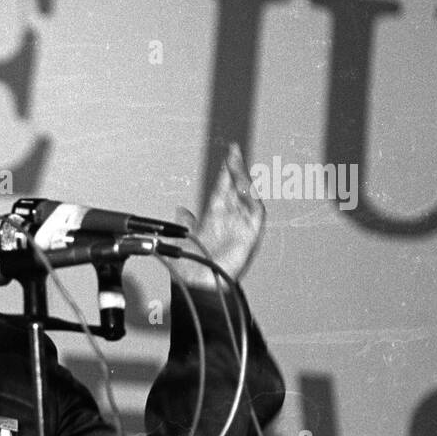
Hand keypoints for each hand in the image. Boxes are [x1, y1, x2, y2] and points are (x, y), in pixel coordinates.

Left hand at [171, 142, 265, 290]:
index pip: (222, 190)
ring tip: (237, 162)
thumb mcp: (183, 239)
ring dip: (242, 179)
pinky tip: (245, 185)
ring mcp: (241, 226)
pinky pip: (255, 212)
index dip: (225, 174)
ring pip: (246, 196)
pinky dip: (252, 198)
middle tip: (234, 151)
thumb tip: (180, 209)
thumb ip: (185, 222)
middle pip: (235, 189)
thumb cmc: (192, 267)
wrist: (199, 285)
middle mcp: (230, 221)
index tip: (227, 156)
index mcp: (214, 220)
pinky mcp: (250, 234)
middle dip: (235, 170)